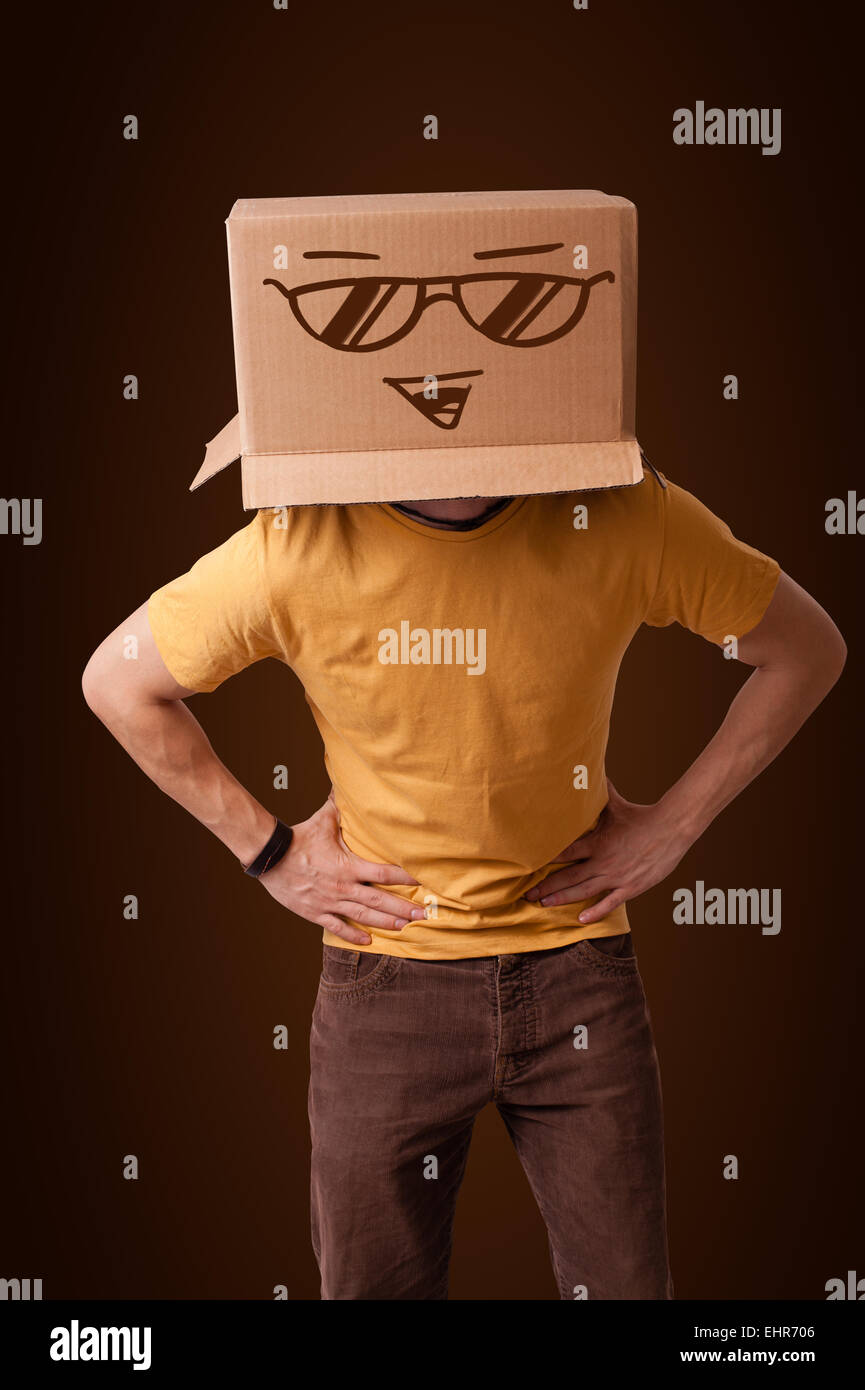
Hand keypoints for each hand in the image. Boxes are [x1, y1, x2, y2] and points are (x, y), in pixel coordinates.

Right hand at [258, 792, 424, 944]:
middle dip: (402, 908)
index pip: (384, 873)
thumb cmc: (299, 838)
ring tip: (405, 927)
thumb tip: (349, 783)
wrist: (270, 857)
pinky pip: (337, 926)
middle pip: (379, 901)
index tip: (423, 882)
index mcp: (348, 866)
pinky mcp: (315, 912)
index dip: (406, 878)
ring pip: (363, 916)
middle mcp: (342, 887)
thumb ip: (341, 805)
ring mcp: (329, 902)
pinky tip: (367, 941)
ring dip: (385, 923)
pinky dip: (352, 935)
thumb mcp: (323, 820)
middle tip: (423, 915)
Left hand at [523, 780, 692, 924]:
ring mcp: (616, 876)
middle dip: (545, 886)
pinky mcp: (630, 887)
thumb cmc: (641, 815)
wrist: (671, 828)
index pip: (564, 853)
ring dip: (562, 898)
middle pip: (568, 877)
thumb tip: (588, 770)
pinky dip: (595, 912)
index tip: (527, 866)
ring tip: (544, 904)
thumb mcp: (615, 804)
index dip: (545, 860)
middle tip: (527, 894)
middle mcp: (603, 861)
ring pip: (583, 891)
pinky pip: (610, 903)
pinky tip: (581, 919)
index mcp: (597, 842)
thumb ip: (599, 793)